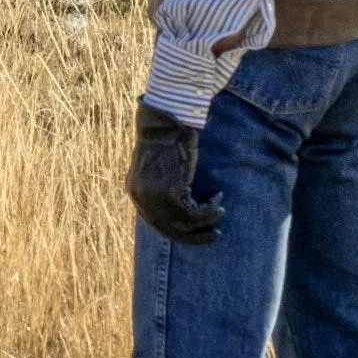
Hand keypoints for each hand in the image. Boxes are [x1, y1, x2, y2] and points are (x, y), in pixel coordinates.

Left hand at [126, 101, 223, 244]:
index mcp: (136, 192)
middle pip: (169, 230)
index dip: (180, 231)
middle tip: (215, 234)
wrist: (165, 121)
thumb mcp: (160, 167)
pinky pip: (193, 214)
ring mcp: (153, 198)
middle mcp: (140, 198)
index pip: (157, 224)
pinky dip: (209, 210)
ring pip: (184, 225)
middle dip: (194, 236)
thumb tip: (182, 209)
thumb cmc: (168, 138)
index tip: (198, 231)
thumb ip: (163, 187)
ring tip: (220, 211)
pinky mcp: (168, 194)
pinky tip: (218, 198)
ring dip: (207, 220)